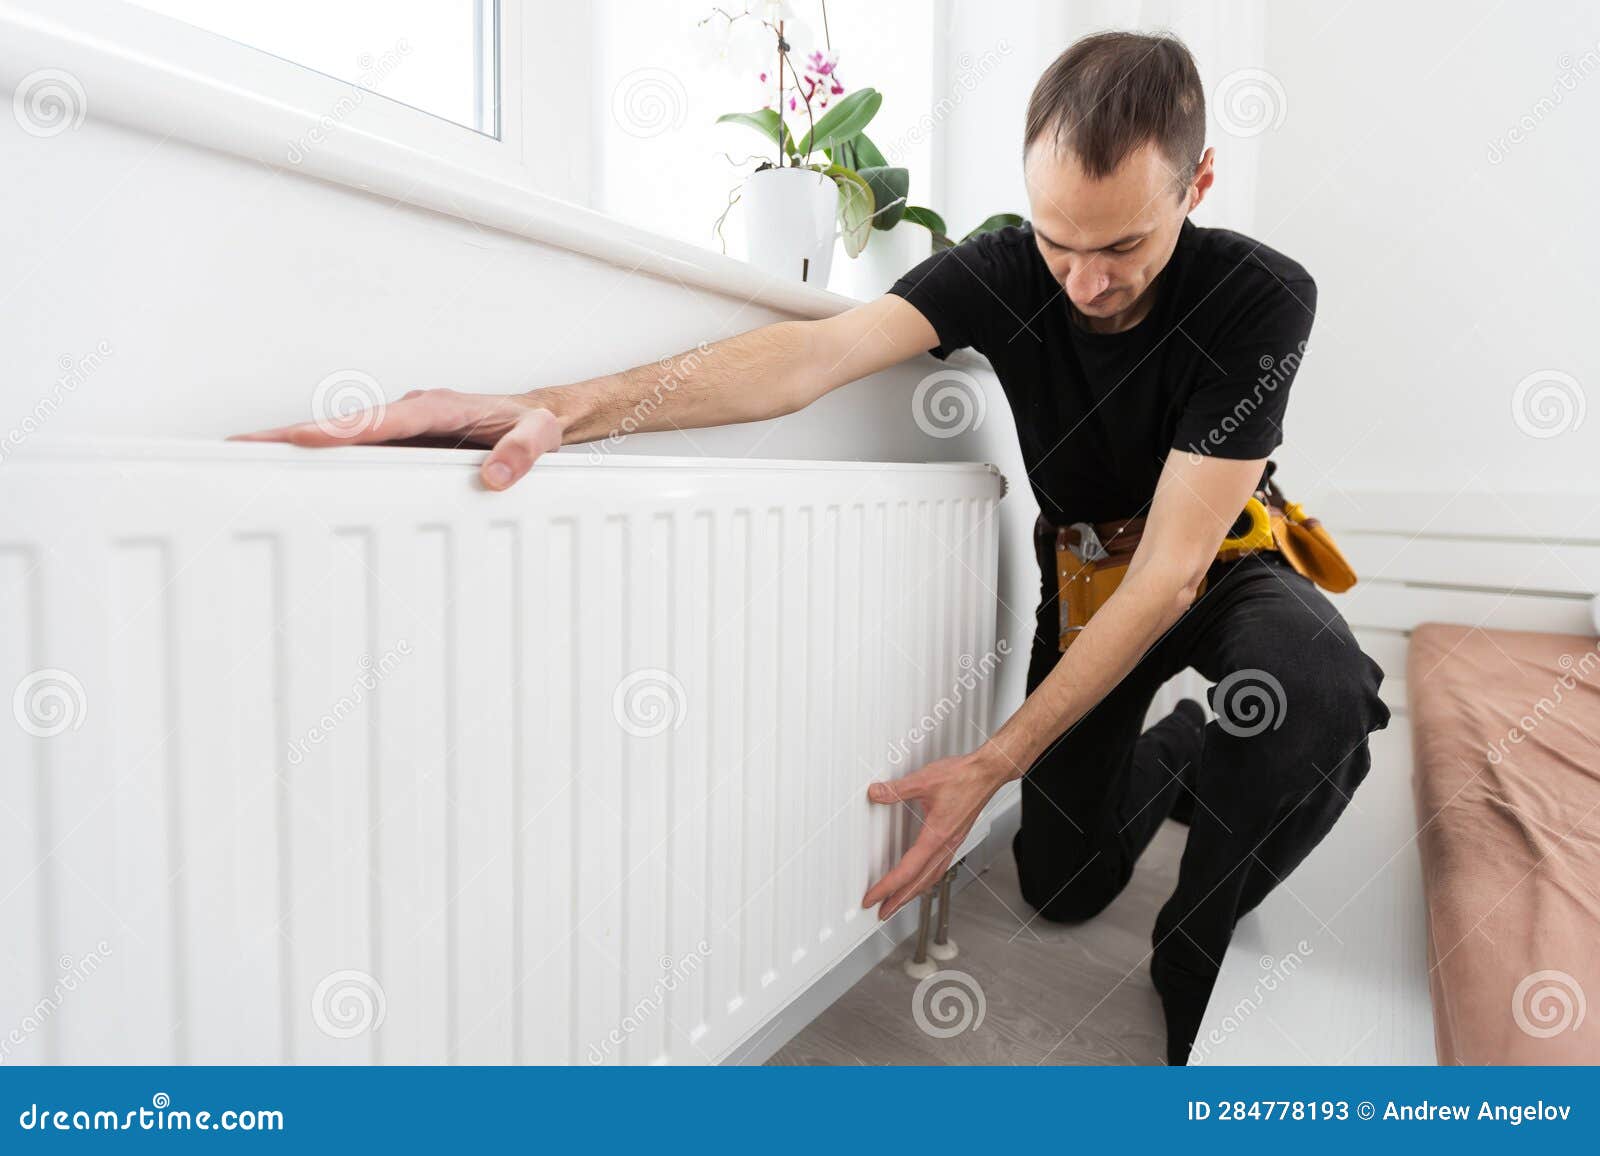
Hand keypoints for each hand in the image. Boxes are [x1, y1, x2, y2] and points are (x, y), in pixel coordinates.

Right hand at [231, 389, 563, 490]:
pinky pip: (354, 450)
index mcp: (435, 407)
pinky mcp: (400, 444)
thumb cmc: (533, 422)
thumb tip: (494, 475)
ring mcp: (400, 429)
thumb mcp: (539, 435)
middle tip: (239, 446)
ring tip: (245, 462)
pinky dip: (319, 457)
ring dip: (293, 446)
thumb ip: (521, 453)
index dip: (337, 431)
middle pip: (341, 426)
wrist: (537, 416)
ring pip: (340, 438)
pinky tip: (289, 473)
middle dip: (290, 433)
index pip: (377, 421)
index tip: (298, 438)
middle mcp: (409, 414)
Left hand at [861, 752, 1009, 919]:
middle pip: (919, 883)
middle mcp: (946, 845)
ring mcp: (953, 844)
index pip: (907, 871)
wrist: (988, 773)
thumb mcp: (924, 780)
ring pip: (931, 878)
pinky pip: (940, 868)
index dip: (887, 888)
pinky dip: (927, 880)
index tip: (873, 898)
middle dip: (899, 901)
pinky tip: (922, 878)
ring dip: (913, 893)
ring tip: (899, 902)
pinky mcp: (956, 838)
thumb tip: (876, 794)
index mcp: (936, 836)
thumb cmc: (964, 777)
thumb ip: (897, 789)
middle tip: (883, 913)